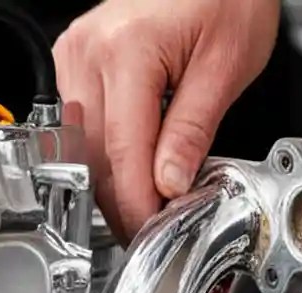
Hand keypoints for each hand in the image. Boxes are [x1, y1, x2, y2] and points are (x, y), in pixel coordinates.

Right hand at [53, 0, 279, 241]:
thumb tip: (169, 184)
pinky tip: (133, 170)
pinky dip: (106, 153)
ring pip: (83, 145)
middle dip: (124, 203)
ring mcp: (75, 54)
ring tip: (147, 207)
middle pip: (95, 156)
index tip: (155, 232)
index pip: (123, 155)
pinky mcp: (76, 60)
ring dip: (112, 183)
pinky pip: (83, 123)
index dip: (139, 205)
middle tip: (153, 231)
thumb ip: (192, 130)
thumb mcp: (226, 67)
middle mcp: (89, 51)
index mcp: (126, 52)